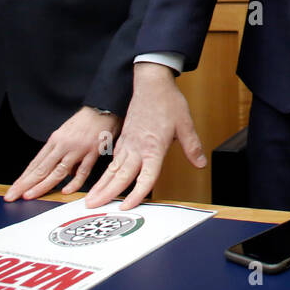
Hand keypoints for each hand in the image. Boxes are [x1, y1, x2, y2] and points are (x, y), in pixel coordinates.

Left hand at [4, 107, 120, 201]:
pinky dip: (74, 182)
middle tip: (13, 195)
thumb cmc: (87, 120)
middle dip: (26, 184)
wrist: (104, 107)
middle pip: (42, 169)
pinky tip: (65, 191)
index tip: (14, 188)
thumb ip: (63, 153)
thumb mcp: (68, 133)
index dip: (24, 177)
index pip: (36, 163)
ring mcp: (78, 149)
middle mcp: (63, 145)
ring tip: (30, 195)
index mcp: (55, 140)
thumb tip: (65, 172)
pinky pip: (83, 171)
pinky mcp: (93, 152)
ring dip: (42, 185)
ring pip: (58, 171)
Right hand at [83, 62, 205, 209]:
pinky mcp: (124, 136)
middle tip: (91, 207)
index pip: (145, 176)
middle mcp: (137, 147)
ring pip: (113, 167)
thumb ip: (192, 146)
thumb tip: (200, 164)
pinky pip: (114, 158)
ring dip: (101, 184)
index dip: (137, 193)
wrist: (151, 82)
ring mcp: (128, 142)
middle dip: (106, 193)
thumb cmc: (168, 102)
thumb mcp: (185, 124)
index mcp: (153, 147)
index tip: (126, 207)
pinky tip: (104, 178)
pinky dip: (107, 171)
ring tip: (89, 198)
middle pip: (121, 175)